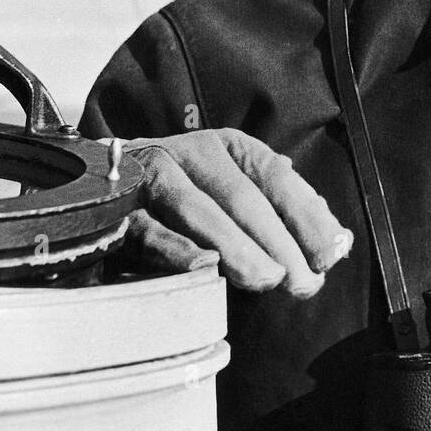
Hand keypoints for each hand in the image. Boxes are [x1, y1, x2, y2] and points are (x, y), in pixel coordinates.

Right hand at [107, 128, 353, 294]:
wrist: (93, 186)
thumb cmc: (186, 198)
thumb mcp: (237, 193)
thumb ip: (284, 215)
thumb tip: (337, 243)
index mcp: (228, 147)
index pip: (277, 178)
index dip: (307, 215)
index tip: (332, 254)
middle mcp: (191, 153)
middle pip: (243, 197)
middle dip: (278, 242)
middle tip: (302, 283)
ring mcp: (151, 177)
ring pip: (200, 210)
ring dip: (237, 247)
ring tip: (266, 279)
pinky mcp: (118, 209)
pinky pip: (150, 229)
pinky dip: (177, 249)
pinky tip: (204, 269)